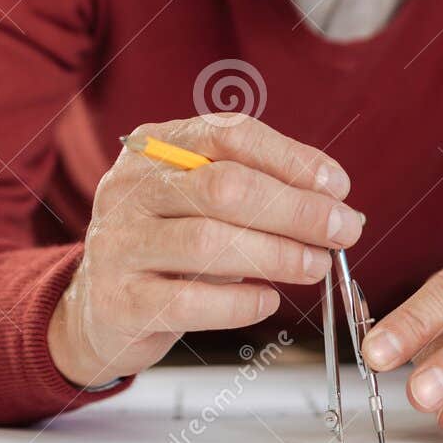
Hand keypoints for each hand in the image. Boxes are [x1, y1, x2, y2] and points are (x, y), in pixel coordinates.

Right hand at [48, 115, 363, 386]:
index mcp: (157, 146)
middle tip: (342, 230)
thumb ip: (257, 192)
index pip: (229, 134)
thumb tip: (334, 205)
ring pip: (208, 242)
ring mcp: (119, 244)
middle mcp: (131, 187)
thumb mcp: (202, 201)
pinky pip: (187, 300)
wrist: (100, 309)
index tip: (337, 185)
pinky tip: (268, 299)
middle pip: (224, 187)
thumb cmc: (169, 245)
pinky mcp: (120, 301)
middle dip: (295, 209)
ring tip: (315, 265)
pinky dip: (239, 302)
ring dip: (276, 254)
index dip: (290, 157)